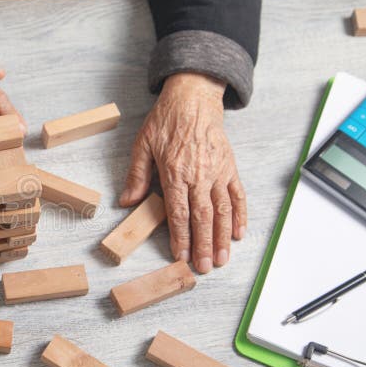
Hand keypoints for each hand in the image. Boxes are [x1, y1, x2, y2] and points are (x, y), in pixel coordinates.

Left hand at [119, 73, 245, 273]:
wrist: (193, 99)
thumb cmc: (166, 122)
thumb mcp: (142, 145)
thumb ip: (136, 175)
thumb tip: (126, 202)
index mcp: (175, 171)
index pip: (178, 212)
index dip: (181, 236)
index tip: (181, 256)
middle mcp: (199, 175)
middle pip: (202, 216)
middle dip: (204, 245)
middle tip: (205, 268)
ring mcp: (217, 172)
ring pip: (222, 210)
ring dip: (223, 236)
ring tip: (223, 258)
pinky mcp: (230, 167)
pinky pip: (237, 195)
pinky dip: (239, 215)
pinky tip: (238, 233)